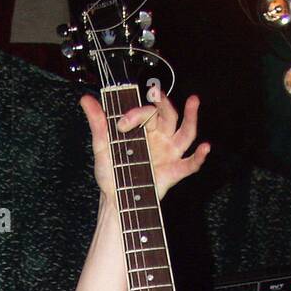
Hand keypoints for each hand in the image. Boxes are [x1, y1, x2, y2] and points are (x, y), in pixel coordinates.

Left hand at [81, 86, 209, 203]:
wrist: (115, 198)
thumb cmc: (111, 172)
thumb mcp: (102, 146)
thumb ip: (98, 123)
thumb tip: (86, 99)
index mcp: (144, 129)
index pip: (147, 112)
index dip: (136, 113)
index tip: (121, 124)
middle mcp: (160, 137)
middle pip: (168, 114)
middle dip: (164, 103)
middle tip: (157, 92)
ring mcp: (169, 153)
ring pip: (186, 131)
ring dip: (191, 116)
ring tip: (194, 100)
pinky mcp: (175, 171)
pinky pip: (191, 163)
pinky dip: (199, 156)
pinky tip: (205, 147)